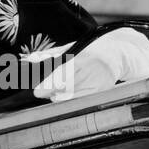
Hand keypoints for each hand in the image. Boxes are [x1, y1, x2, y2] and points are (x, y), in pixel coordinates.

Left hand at [32, 27, 148, 101]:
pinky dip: (71, 100)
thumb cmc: (91, 49)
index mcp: (81, 58)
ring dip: (59, 97)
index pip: (62, 75)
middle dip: (51, 93)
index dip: (49, 86)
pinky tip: (69, 94)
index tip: (37, 92)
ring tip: (57, 91)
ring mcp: (96, 84)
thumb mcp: (72, 47)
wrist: (118, 55)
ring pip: (72, 98)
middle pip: (65, 89)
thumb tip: (30, 57)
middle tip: (42, 92)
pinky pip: (80, 101)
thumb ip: (51, 53)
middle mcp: (89, 72)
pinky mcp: (100, 93)